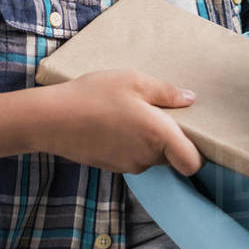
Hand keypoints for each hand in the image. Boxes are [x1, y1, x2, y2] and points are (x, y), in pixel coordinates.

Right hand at [35, 70, 203, 175]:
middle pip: (172, 156)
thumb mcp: (134, 81)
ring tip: (131, 113)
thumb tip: (190, 99)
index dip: (198, 153)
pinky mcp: (111, 167)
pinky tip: (114, 123)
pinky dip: (130, 144)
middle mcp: (146, 156)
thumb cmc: (93, 95)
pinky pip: (132, 157)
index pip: (193, 163)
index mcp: (158, 134)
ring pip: (151, 157)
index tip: (193, 134)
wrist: (50, 119)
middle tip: (157, 112)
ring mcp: (128, 165)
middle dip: (170, 139)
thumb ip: (167, 92)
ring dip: (149, 141)